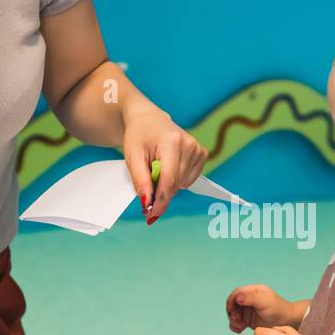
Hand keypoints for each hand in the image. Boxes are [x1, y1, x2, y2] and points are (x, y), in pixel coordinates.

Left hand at [121, 103, 207, 223]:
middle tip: (146, 189)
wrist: (148, 120)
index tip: (151, 214)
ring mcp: (198, 149)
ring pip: (182, 185)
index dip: (160, 200)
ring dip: (168, 185)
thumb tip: (148, 202)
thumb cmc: (139, 136)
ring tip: (157, 168)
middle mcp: (189, 145)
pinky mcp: (202, 153)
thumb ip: (141, 180)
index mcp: (172, 142)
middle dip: (160, 193)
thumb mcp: (132, 157)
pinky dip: (177, 179)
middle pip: (175, 185)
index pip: (169, 180)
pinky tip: (169, 166)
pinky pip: (189, 180)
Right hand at [226, 284, 293, 331]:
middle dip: (232, 312)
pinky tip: (239, 330)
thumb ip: (251, 298)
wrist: (288, 322)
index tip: (231, 310)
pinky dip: (236, 326)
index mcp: (254, 291)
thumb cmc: (279, 309)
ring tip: (239, 327)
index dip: (232, 300)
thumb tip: (237, 297)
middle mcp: (249, 299)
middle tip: (237, 320)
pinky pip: (237, 322)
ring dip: (233, 320)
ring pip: (234, 314)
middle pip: (233, 304)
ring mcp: (248, 310)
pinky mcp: (248, 320)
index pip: (237, 293)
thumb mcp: (265, 302)